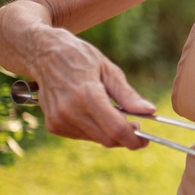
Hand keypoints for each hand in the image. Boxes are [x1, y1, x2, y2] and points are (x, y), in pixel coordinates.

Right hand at [34, 30, 153, 149]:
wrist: (44, 54)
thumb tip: (150, 111)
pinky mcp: (52, 125)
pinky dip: (93, 130)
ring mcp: (59, 120)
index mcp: (87, 96)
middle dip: (124, 137)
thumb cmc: (80, 58)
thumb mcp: (109, 70)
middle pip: (107, 139)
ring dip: (108, 132)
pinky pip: (81, 136)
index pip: (116, 129)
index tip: (145, 140)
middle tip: (134, 125)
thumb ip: (128, 95)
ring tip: (111, 112)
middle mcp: (70, 112)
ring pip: (95, 139)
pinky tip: (93, 113)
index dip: (134, 139)